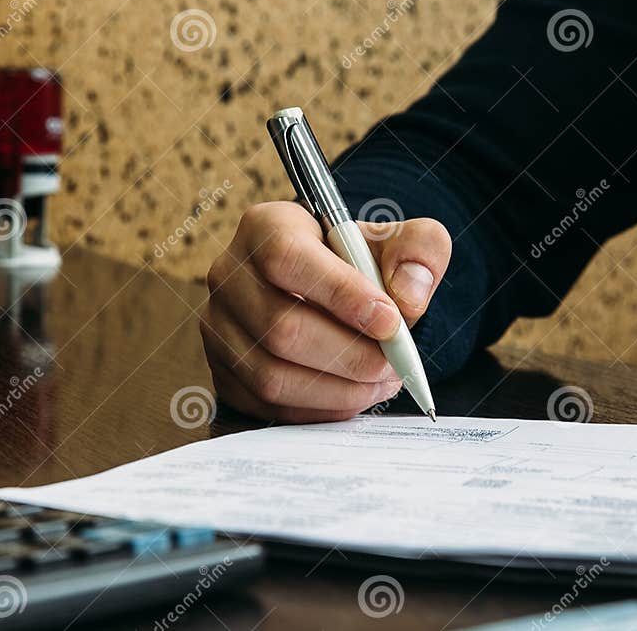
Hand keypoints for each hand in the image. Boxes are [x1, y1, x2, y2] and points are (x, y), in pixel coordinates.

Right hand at [200, 201, 451, 422]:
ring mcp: (217, 328)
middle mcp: (228, 275)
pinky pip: (268, 406)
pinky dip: (320, 409)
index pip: (288, 259)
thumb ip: (418, 250)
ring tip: (380, 380)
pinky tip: (353, 393)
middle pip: (281, 328)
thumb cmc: (352, 261)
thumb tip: (408, 297)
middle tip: (394, 363)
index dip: (342, 295)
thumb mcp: (393, 239)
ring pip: (272, 376)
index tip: (391, 322)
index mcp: (265, 227)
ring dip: (339, 389)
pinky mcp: (222, 371)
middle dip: (351, 355)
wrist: (320, 288)